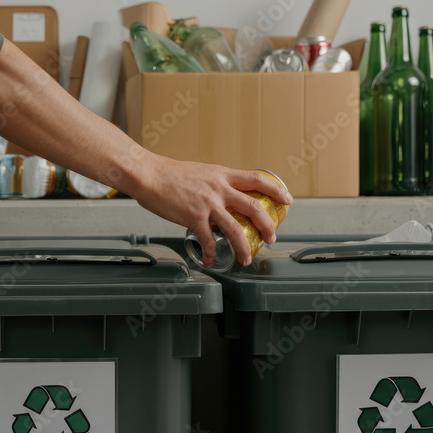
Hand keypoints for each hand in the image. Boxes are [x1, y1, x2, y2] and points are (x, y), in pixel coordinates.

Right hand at [0, 39, 290, 266]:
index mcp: (222, 174)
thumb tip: (222, 199)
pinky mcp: (193, 218)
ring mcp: (207, 204)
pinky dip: (210, 253)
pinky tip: (209, 259)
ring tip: (245, 258)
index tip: (287, 200)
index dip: (277, 190)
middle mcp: (219, 188)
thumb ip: (213, 184)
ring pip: (237, 229)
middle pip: (255, 207)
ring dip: (244, 247)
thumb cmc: (167, 173)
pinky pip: (208, 240)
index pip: (259, 179)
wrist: (145, 173)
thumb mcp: (197, 173)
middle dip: (268, 225)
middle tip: (271, 236)